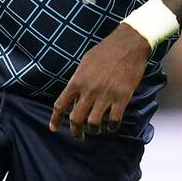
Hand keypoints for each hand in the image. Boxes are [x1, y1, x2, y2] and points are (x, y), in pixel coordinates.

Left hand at [49, 23, 149, 140]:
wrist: (128, 44)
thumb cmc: (104, 51)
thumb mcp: (84, 64)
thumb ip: (78, 82)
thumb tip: (75, 98)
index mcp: (77, 81)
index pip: (60, 105)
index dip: (55, 119)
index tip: (53, 128)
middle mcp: (89, 91)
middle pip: (76, 119)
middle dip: (76, 131)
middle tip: (79, 136)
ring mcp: (105, 95)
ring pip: (94, 124)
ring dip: (94, 130)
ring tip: (96, 129)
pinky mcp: (122, 98)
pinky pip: (114, 120)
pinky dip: (112, 127)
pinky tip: (111, 125)